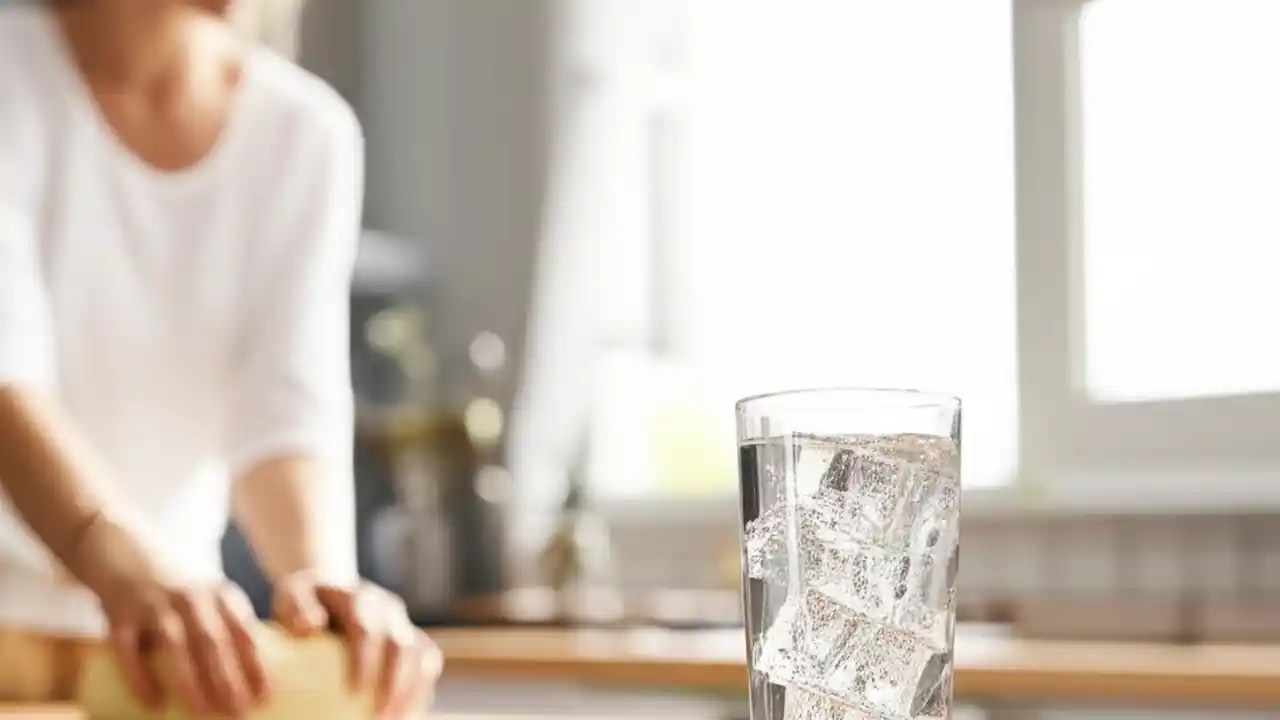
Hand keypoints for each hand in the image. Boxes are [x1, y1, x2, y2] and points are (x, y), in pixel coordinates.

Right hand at [101, 580, 267, 716]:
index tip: (265, 695)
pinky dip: (140, 676)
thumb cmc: (177, 586)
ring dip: (190, 681)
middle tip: (238, 712)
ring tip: (202, 712)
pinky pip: (129, 649)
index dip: (255, 664)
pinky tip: (152, 702)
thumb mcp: (209, 593)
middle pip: (212, 641)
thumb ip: (228, 624)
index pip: (243, 631)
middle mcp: (189, 597)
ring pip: (175, 645)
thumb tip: (249, 675)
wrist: (124, 548)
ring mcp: (153, 604)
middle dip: (227, 679)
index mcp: (218, 593)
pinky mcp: (120, 613)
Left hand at [273, 572, 442, 718]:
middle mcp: (387, 608)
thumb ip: (297, 608)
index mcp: (359, 597)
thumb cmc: (304, 604)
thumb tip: (310, 627)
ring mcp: (403, 622)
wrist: (328, 591)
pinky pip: (428, 662)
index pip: (367, 628)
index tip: (355, 690)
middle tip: (380, 716)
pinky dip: (422, 688)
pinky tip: (409, 714)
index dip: (365, 659)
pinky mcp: (413, 637)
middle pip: (401, 645)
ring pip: (422, 654)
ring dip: (413, 690)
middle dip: (395, 683)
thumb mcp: (292, 596)